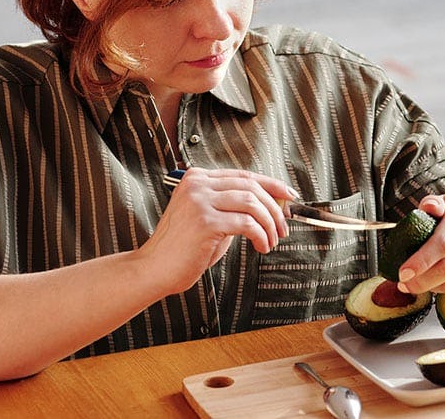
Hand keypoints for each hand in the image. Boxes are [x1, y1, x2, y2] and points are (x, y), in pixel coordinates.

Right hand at [136, 167, 295, 294]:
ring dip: (269, 224)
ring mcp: (200, 201)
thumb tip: (272, 204)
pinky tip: (262, 247)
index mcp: (197, 178)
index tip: (289, 196)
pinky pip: (247, 223)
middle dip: (275, 207)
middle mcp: (198, 184)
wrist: (155, 269)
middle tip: (283, 228)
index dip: (271, 184)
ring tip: (272, 240)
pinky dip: (261, 236)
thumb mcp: (210, 218)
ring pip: (252, 203)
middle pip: (251, 186)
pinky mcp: (206, 221)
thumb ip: (233, 207)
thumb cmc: (184, 248)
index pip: (244, 175)